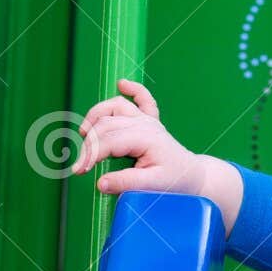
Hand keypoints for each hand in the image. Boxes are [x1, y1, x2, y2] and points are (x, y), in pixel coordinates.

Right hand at [70, 78, 202, 195]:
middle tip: (80, 166)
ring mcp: (148, 120)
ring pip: (115, 107)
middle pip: (106, 125)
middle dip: (89, 144)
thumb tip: (100, 183)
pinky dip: (134, 89)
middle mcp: (145, 124)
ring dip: (96, 115)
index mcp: (146, 138)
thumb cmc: (174, 181)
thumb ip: (126, 182)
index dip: (90, 155)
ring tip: (83, 133)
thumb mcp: (151, 186)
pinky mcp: (150, 120)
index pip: (109, 141)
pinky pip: (143, 98)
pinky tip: (122, 84)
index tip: (78, 171)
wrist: (193, 176)